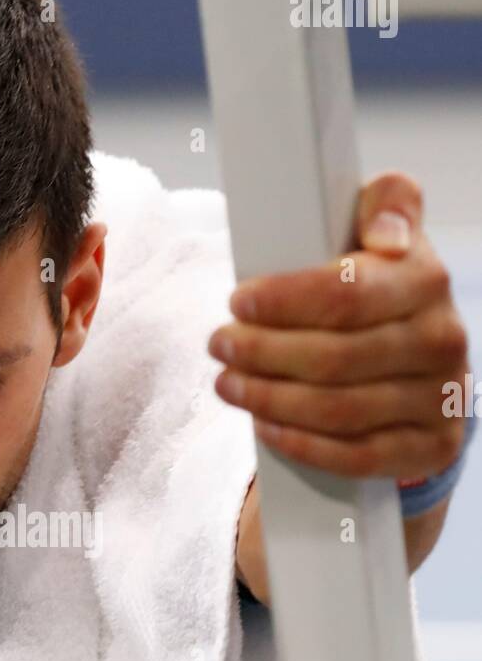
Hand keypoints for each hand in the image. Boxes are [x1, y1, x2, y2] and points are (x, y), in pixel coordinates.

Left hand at [207, 172, 469, 479]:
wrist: (420, 370)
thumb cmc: (378, 294)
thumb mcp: (380, 233)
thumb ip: (386, 204)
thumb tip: (388, 235)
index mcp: (426, 278)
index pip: (348, 293)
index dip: (285, 301)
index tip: (237, 302)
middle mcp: (443, 339)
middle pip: (335, 357)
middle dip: (262, 353)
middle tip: (218, 345)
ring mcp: (442, 398)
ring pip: (340, 409)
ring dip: (269, 400)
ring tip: (227, 384)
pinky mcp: (431, 447)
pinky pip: (358, 456)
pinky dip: (302, 444)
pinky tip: (264, 426)